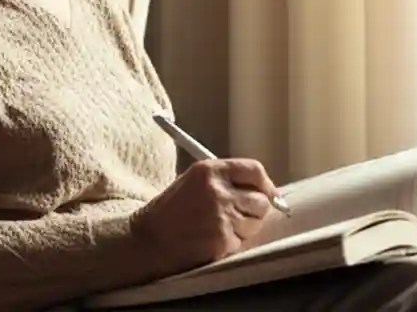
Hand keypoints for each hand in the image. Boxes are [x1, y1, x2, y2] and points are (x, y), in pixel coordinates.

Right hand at [130, 158, 280, 274]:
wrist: (147, 240)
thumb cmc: (171, 211)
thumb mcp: (194, 181)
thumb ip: (227, 181)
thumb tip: (265, 190)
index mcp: (211, 171)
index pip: (255, 170)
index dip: (265, 184)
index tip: (269, 193)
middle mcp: (219, 191)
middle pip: (262, 200)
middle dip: (256, 210)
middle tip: (242, 216)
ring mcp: (222, 217)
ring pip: (255, 224)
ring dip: (245, 229)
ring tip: (219, 228)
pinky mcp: (222, 241)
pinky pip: (242, 243)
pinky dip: (232, 245)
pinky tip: (212, 241)